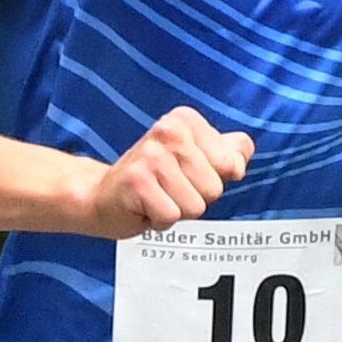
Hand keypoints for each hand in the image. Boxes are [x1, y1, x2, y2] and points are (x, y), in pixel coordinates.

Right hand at [77, 107, 251, 236]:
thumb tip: (240, 158)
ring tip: (156, 198)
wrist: (102, 196)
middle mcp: (169, 130)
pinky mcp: (137, 182)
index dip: (210, 179)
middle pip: (214, 188)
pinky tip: (143, 208)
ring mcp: (151, 156)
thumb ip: (227, 152)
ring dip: (176, 211)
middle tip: (167, 190)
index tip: (183, 175)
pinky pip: (171, 217)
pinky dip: (159, 221)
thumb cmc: (154, 180)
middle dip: (193, 198)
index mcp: (185, 120)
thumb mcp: (194, 159)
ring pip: (195, 205)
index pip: (231, 164)